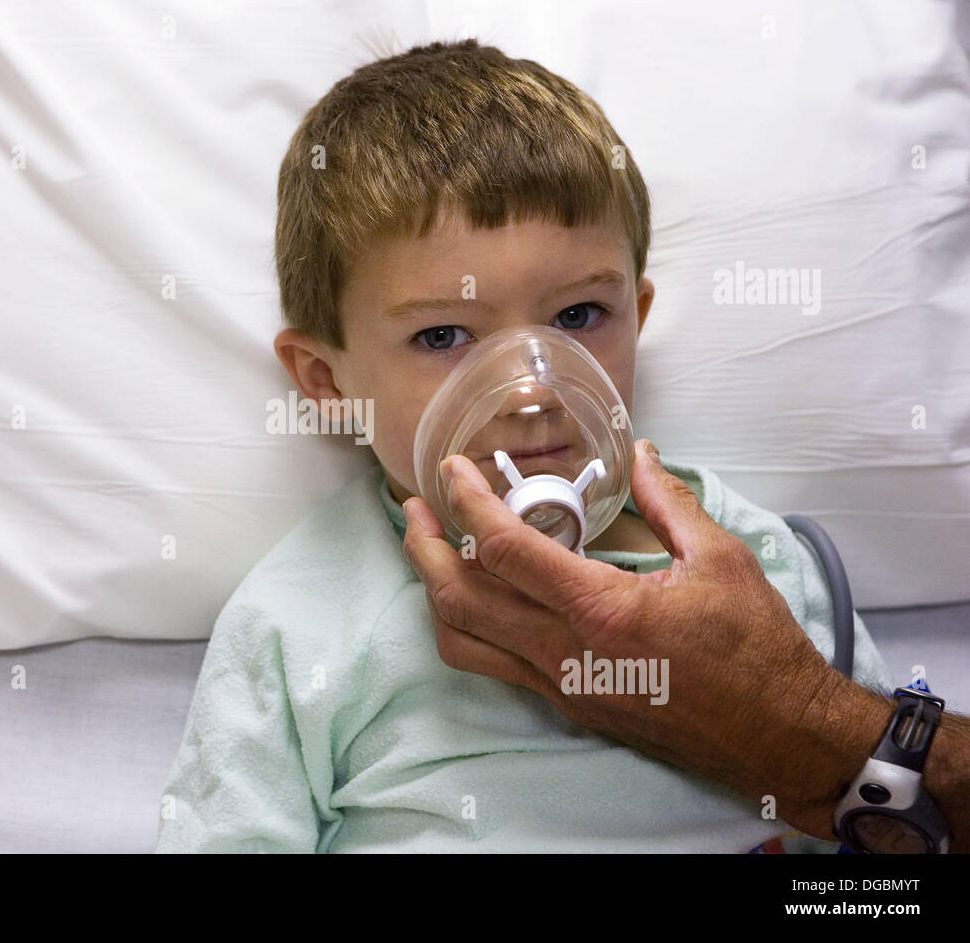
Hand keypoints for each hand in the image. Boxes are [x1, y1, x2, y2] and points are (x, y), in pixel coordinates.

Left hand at [401, 438, 882, 836]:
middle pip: (458, 599)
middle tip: (414, 508)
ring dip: (435, 591)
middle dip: (422, 548)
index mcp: (600, 609)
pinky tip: (478, 594)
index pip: (503, 548)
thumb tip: (640, 453)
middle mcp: (566, 653)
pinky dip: (468, 625)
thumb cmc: (757, 650)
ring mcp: (561, 686)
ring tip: (431, 550)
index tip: (452, 470)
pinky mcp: (567, 705)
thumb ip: (670, 501)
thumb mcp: (721, 560)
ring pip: (463, 641)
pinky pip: (493, 664)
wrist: (777, 738)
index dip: (466, 502)